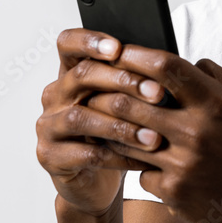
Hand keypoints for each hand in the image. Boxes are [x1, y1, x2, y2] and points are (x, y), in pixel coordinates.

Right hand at [35, 29, 166, 217]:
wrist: (96, 181)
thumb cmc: (116, 132)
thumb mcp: (125, 103)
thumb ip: (134, 81)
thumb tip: (172, 65)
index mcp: (72, 73)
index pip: (68, 43)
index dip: (90, 41)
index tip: (119, 48)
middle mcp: (55, 95)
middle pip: (82, 76)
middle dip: (123, 81)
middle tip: (158, 93)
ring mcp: (49, 126)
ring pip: (80, 117)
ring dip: (122, 126)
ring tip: (155, 137)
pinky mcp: (50, 156)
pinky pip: (86, 154)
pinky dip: (119, 156)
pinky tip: (144, 160)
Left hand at [83, 46, 221, 222]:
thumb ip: (221, 78)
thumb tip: (192, 61)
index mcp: (218, 104)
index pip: (167, 68)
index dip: (136, 54)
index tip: (118, 50)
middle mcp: (197, 132)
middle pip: (132, 101)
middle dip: (110, 91)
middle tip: (97, 85)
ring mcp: (183, 164)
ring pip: (126, 138)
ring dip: (113, 128)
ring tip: (105, 120)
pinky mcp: (173, 192)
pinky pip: (139, 171)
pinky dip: (140, 164)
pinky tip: (145, 161)